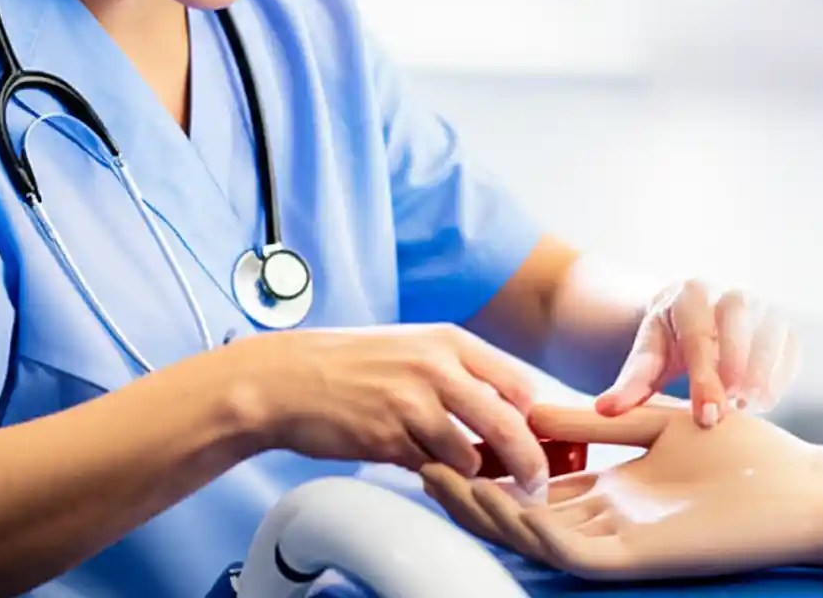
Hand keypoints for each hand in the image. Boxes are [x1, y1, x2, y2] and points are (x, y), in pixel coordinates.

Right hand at [226, 323, 550, 496]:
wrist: (287, 379)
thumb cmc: (352, 364)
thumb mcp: (413, 347)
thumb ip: (460, 373)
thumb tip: (510, 411)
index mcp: (449, 341)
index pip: (519, 384)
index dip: (533, 418)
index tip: (535, 438)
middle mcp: (436, 367)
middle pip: (508, 424)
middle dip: (528, 461)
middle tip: (534, 481)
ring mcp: (412, 403)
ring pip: (469, 455)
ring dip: (469, 472)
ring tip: (455, 468)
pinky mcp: (388, 438)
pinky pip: (430, 469)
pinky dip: (433, 475)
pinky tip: (418, 463)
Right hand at [420, 404, 822, 580]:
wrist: (799, 486)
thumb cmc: (743, 453)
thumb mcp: (658, 422)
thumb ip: (605, 421)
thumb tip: (547, 408)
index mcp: (613, 494)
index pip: (538, 487)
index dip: (492, 469)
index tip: (449, 442)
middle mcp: (607, 522)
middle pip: (524, 515)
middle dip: (472, 495)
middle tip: (421, 466)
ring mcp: (619, 542)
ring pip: (534, 537)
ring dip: (487, 514)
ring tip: (439, 482)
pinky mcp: (637, 558)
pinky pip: (571, 550)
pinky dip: (530, 530)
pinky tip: (498, 504)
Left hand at [595, 281, 801, 426]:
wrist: (688, 314)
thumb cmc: (664, 341)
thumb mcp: (645, 357)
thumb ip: (629, 385)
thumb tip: (604, 410)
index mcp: (688, 296)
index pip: (698, 337)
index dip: (705, 380)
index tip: (708, 418)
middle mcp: (728, 293)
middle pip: (740, 325)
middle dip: (739, 370)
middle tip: (732, 409)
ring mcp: (759, 304)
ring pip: (773, 333)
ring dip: (765, 374)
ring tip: (748, 406)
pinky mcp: (781, 323)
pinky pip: (791, 346)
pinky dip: (782, 374)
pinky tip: (763, 401)